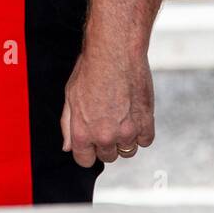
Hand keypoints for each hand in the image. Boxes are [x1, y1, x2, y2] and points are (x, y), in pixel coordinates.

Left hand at [60, 47, 154, 166]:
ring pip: (127, 151)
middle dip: (106, 142)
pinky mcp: (146, 123)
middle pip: (107, 156)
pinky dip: (142, 131)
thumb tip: (67, 146)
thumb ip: (68, 125)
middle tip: (107, 120)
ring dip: (124, 139)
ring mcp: (126, 132)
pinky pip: (145, 141)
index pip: (84, 160)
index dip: (87, 150)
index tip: (91, 140)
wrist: (115, 51)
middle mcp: (104, 137)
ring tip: (121, 116)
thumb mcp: (70, 96)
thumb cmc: (90, 70)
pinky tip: (134, 114)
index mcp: (82, 132)